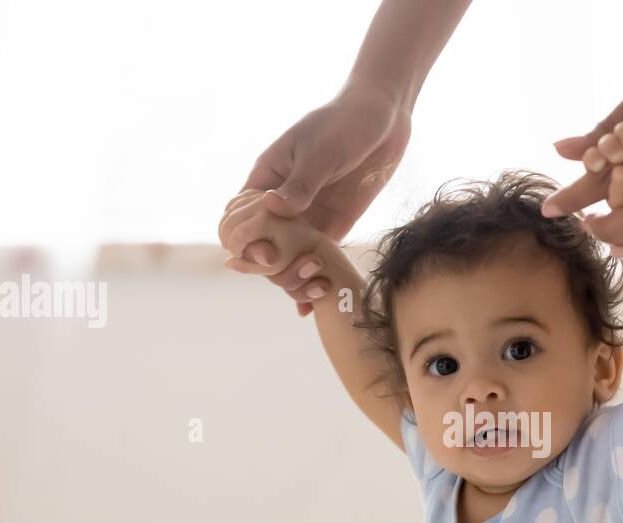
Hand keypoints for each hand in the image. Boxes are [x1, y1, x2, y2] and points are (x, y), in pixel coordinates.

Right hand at [223, 81, 410, 313]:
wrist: (384, 117)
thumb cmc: (346, 122)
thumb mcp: (321, 150)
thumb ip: (301, 183)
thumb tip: (274, 209)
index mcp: (266, 179)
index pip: (238, 219)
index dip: (244, 241)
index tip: (266, 253)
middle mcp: (281, 204)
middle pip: (261, 247)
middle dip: (274, 267)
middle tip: (304, 272)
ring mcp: (306, 218)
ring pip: (287, 260)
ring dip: (294, 279)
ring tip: (317, 288)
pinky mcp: (332, 227)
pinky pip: (315, 260)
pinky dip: (312, 282)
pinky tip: (313, 304)